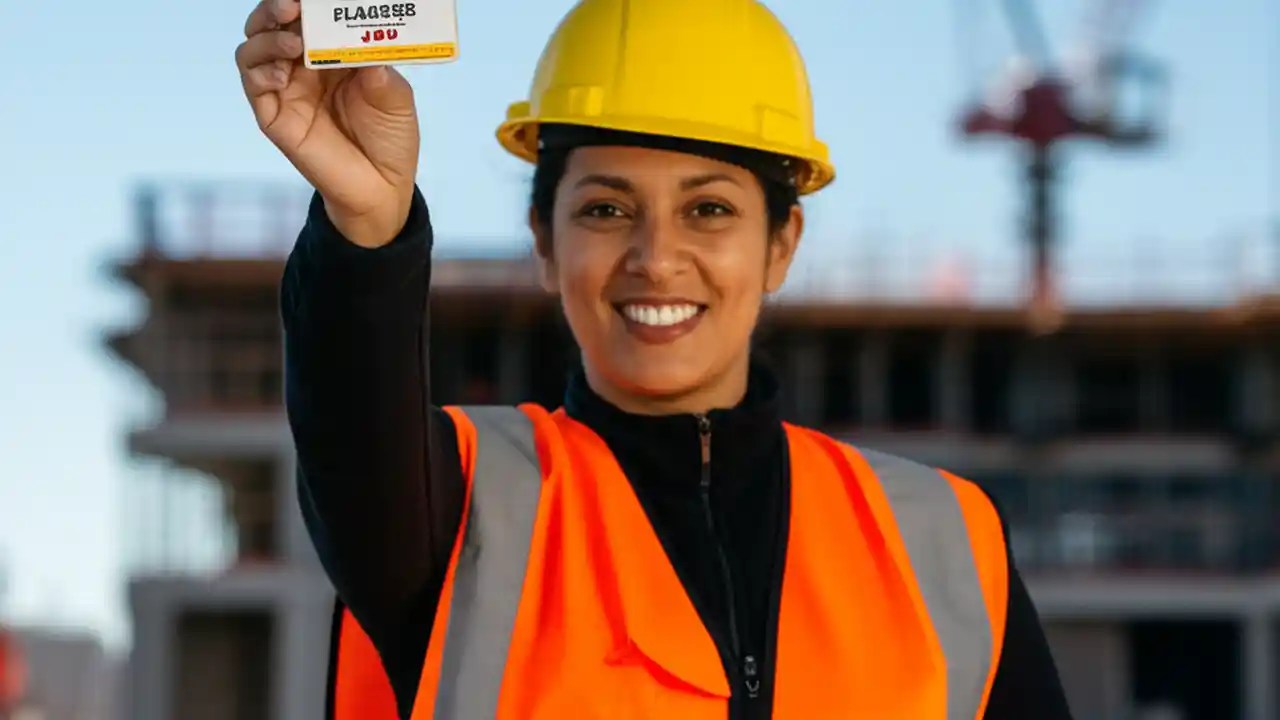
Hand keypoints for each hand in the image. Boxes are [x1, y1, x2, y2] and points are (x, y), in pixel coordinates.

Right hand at [235, 0, 419, 247]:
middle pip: (272, 24)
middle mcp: (304, 66)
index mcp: (333, 53)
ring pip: (253, 49)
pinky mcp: (274, 117)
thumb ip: (381, 71)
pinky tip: (282, 75)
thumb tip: (365, 47)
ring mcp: (286, 90)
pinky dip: (261, 72)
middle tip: (292, 5)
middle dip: (275, 8)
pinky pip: (253, 86)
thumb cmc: (391, 138)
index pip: (308, 16)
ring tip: (293, 45)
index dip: (304, 3)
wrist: (383, 187)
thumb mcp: (396, 99)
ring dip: (267, 38)